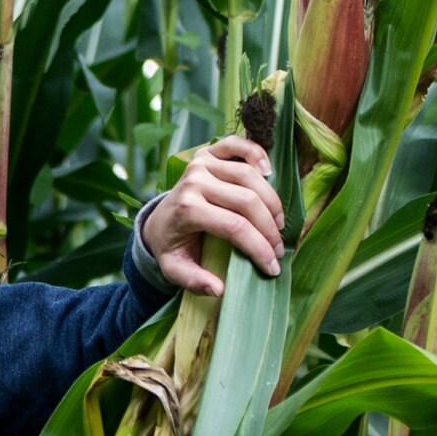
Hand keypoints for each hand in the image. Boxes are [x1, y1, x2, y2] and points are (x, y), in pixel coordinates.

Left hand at [143, 135, 286, 298]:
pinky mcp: (207, 153)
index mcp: (186, 210)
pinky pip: (236, 145)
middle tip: (279, 249)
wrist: (158, 222)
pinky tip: (269, 172)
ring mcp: (201, 164)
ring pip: (250, 176)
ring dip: (271, 201)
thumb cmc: (172, 247)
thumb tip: (219, 290)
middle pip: (247, 202)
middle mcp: (194, 182)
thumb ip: (193, 281)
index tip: (273, 267)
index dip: (259, 248)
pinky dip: (256, 153)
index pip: (234, 227)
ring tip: (278, 224)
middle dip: (270, 229)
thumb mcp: (174, 270)